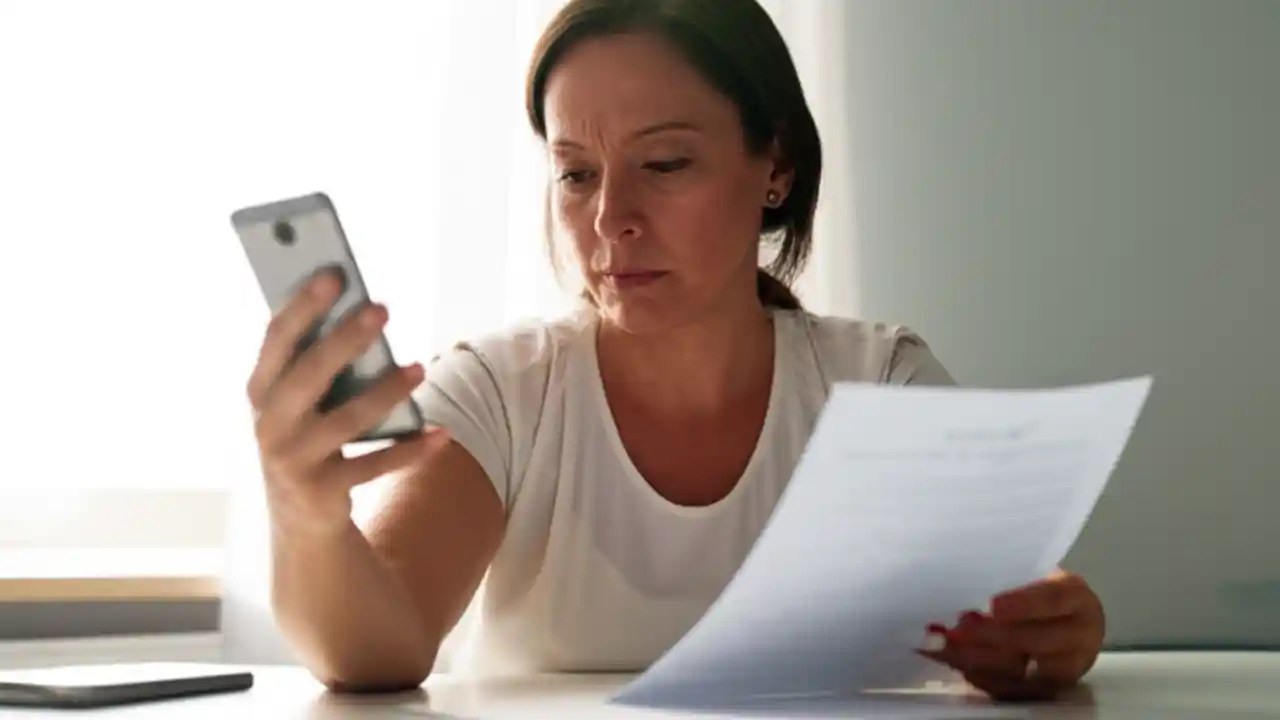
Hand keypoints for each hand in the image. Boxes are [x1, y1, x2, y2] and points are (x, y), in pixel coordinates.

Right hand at [246, 269, 447, 536]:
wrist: (300, 518)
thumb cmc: (309, 436)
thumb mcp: (303, 402)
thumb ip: (320, 361)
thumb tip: (364, 310)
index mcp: (261, 390)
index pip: (277, 338)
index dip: (304, 305)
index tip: (335, 273)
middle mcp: (269, 424)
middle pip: (310, 374)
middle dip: (345, 339)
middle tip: (382, 308)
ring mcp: (293, 460)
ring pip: (347, 420)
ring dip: (387, 392)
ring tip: (419, 368)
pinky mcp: (323, 491)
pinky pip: (375, 465)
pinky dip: (410, 449)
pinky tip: (440, 433)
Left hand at [918, 569, 1104, 700]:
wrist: (1065, 622)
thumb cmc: (1037, 590)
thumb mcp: (1031, 574)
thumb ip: (1006, 580)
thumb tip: (958, 584)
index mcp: (1077, 597)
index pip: (1053, 599)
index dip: (1022, 603)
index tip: (991, 604)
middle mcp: (1079, 636)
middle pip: (1033, 640)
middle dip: (987, 636)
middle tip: (951, 630)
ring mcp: (1066, 669)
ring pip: (1019, 670)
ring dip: (975, 659)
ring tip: (941, 646)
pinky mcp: (1046, 692)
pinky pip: (1010, 690)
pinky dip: (978, 676)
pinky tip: (953, 661)